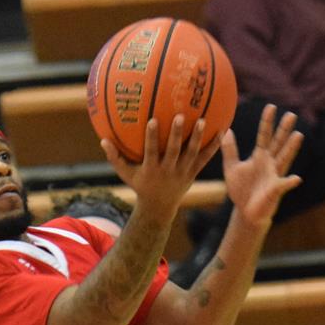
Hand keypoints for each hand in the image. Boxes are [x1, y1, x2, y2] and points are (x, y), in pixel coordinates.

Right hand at [102, 113, 221, 215]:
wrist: (160, 207)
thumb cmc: (140, 186)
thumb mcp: (126, 175)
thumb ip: (115, 158)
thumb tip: (102, 140)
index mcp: (152, 169)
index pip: (152, 151)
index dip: (152, 137)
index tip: (153, 120)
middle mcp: (169, 170)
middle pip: (174, 151)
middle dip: (177, 135)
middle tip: (180, 116)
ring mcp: (183, 172)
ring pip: (192, 153)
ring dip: (197, 137)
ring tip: (202, 120)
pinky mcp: (193, 173)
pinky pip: (204, 159)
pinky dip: (213, 146)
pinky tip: (222, 131)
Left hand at [218, 106, 303, 229]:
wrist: (246, 212)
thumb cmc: (241, 190)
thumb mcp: (231, 168)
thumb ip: (229, 150)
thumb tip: (226, 130)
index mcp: (260, 156)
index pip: (264, 135)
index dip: (267, 122)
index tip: (271, 106)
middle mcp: (270, 163)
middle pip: (278, 143)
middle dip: (284, 130)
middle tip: (291, 114)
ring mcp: (274, 176)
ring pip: (284, 159)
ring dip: (291, 148)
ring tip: (298, 135)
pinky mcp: (275, 190)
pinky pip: (283, 185)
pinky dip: (289, 182)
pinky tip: (296, 178)